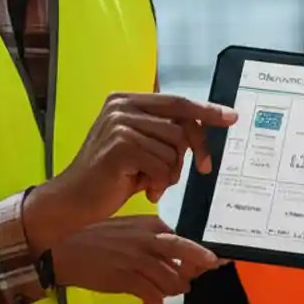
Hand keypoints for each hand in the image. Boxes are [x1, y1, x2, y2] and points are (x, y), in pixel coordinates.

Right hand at [25, 93, 237, 252]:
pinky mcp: (121, 146)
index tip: (230, 116)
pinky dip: (160, 182)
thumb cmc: (110, 179)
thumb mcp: (141, 149)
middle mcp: (122, 107)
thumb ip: (164, 134)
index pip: (177, 102)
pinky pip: (163, 165)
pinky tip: (145, 190)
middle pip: (182, 124)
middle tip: (203, 169)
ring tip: (153, 183)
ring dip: (171, 172)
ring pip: (175, 148)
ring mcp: (120, 124)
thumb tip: (201, 130)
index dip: (206, 110)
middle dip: (197, 150)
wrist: (73, 201)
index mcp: (126, 101)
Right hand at [53, 215, 220, 303]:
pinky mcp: (126, 280)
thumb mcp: (129, 228)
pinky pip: (153, 294)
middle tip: (207, 272)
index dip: (201, 254)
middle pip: (187, 254)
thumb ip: (154, 240)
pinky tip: (152, 295)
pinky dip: (156, 297)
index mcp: (151, 226)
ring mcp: (138, 260)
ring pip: (171, 280)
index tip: (215, 261)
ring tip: (171, 289)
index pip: (185, 240)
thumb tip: (178, 257)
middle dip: (201, 266)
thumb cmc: (95, 237)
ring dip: (175, 288)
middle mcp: (148, 241)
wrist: (64, 248)